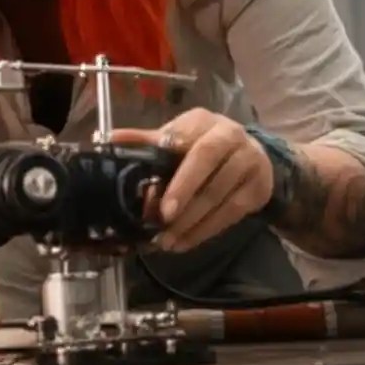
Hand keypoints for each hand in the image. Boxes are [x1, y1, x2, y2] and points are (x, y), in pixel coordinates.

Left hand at [111, 108, 273, 252]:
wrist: (256, 157)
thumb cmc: (205, 146)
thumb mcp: (179, 138)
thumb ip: (147, 142)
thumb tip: (107, 140)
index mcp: (202, 121)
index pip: (181, 140)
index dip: (163, 162)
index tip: (149, 192)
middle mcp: (230, 135)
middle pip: (205, 161)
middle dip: (182, 190)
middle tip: (163, 217)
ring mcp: (248, 161)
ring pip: (217, 194)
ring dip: (190, 221)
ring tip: (166, 240)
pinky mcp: (257, 189)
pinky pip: (230, 213)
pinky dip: (205, 231)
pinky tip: (185, 242)